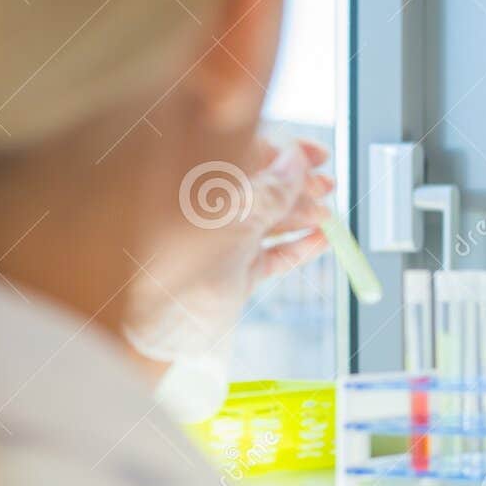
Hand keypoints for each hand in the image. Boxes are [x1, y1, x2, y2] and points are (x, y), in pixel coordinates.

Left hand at [123, 137, 333, 367]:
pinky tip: (320, 242)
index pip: (247, 155)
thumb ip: (266, 193)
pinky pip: (271, 256)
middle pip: (263, 187)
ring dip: (302, 216)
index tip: (318, 155)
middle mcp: (210, 213)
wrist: (157, 332)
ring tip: (328, 217)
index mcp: (199, 188)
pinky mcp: (235, 275)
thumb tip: (295, 160)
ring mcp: (223, 244)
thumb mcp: (228, 226)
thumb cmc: (176, 271)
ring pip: (270, 221)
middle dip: (299, 186)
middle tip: (327, 187)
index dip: (285, 152)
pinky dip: (297, 248)